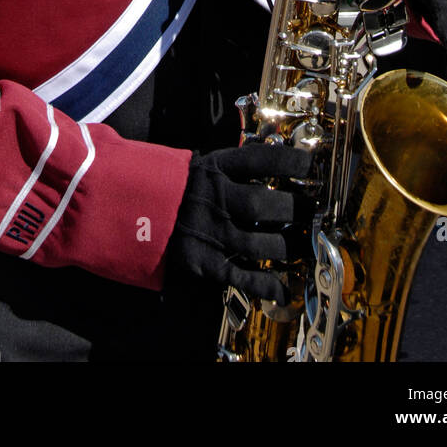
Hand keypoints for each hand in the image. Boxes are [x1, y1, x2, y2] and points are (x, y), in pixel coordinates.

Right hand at [166, 141, 312, 302]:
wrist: (133, 211)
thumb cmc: (178, 188)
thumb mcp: (201, 166)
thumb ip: (235, 168)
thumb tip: (279, 164)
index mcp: (213, 169)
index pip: (257, 160)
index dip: (288, 162)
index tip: (310, 165)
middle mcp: (213, 199)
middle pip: (263, 205)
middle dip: (294, 210)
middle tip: (313, 212)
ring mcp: (210, 233)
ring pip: (259, 244)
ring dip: (287, 248)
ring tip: (304, 245)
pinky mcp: (204, 263)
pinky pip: (242, 277)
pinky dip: (266, 284)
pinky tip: (282, 287)